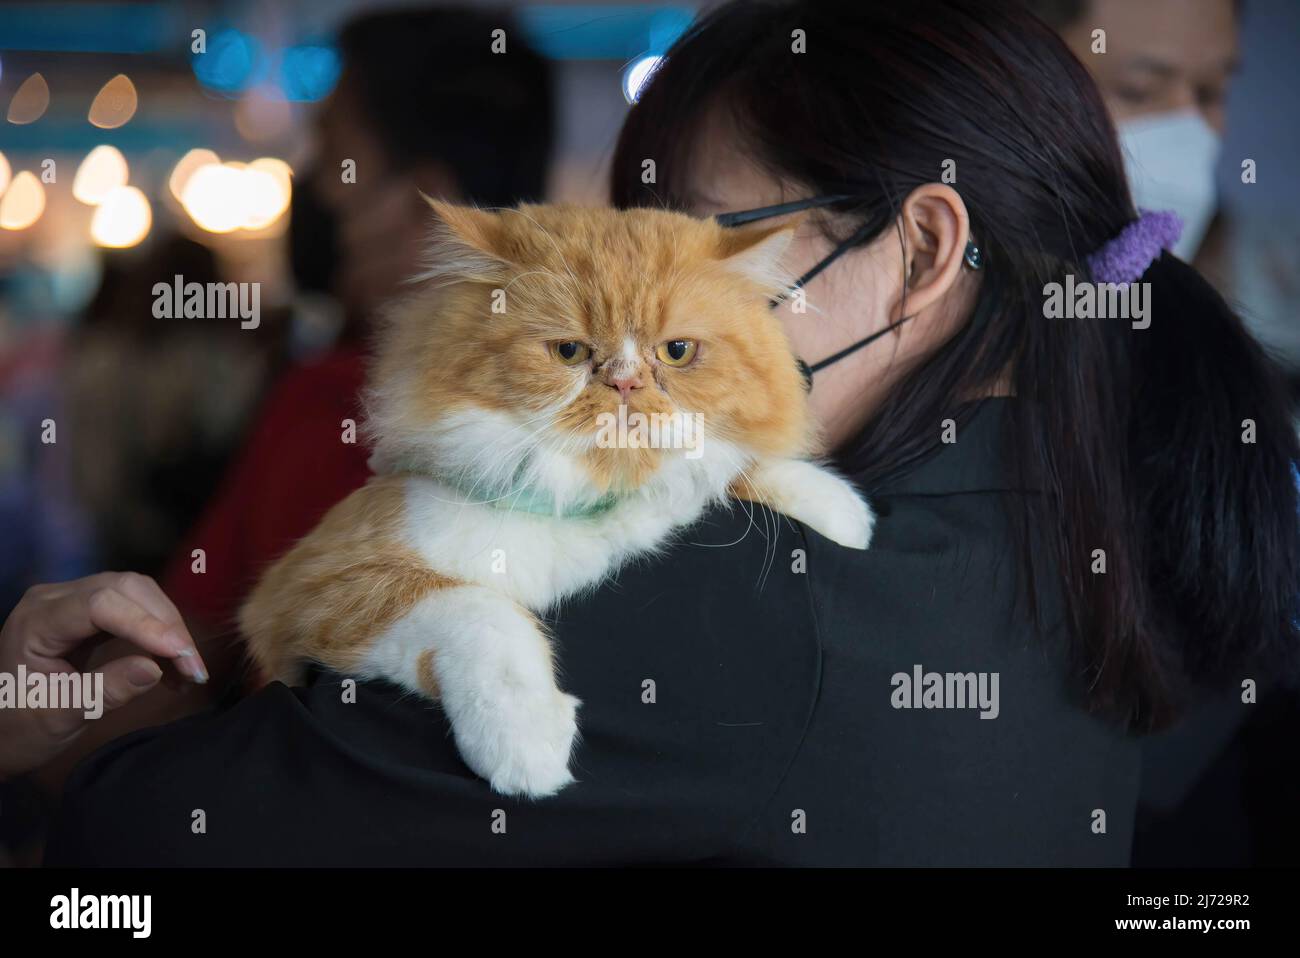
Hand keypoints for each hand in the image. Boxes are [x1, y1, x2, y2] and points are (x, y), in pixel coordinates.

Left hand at [0, 573, 208, 779]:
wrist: (3, 730)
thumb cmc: (21, 728)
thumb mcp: (61, 716)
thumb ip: (106, 691)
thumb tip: (154, 669)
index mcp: (36, 621)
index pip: (99, 605)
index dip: (145, 624)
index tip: (180, 654)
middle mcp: (54, 598)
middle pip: (126, 590)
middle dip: (166, 626)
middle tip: (193, 669)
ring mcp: (73, 600)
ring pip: (138, 594)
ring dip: (169, 627)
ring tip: (187, 670)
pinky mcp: (91, 610)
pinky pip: (136, 606)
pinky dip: (160, 631)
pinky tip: (172, 663)